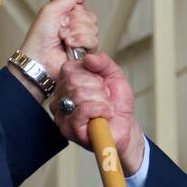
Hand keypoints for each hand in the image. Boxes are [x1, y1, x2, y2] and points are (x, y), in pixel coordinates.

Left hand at [20, 0, 96, 82]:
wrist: (39, 58)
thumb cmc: (40, 37)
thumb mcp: (52, 10)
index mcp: (69, 17)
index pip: (84, 9)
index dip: (75, 13)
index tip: (62, 18)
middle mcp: (77, 29)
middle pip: (91, 18)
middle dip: (75, 23)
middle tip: (60, 30)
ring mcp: (82, 42)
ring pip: (93, 29)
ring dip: (76, 33)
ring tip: (63, 40)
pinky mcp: (87, 53)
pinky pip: (94, 42)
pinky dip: (81, 42)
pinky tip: (70, 46)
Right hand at [52, 52, 143, 171]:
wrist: (125, 127)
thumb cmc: (117, 104)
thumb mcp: (115, 76)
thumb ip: (103, 62)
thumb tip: (88, 58)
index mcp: (68, 83)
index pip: (69, 68)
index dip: (91, 74)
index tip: (101, 84)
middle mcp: (60, 98)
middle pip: (73, 80)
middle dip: (98, 88)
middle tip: (105, 98)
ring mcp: (62, 114)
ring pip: (79, 94)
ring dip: (101, 101)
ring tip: (106, 108)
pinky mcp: (69, 129)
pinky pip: (83, 110)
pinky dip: (100, 110)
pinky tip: (105, 115)